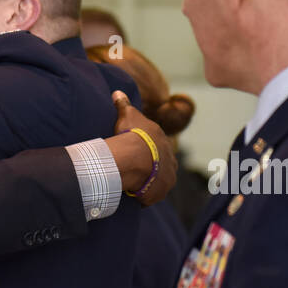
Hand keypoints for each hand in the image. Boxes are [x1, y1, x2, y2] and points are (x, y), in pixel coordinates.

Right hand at [106, 90, 177, 206]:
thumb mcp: (127, 114)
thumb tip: (117, 92)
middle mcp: (170, 157)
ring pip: (159, 179)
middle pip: (161, 163)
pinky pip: (153, 193)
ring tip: (133, 183)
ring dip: (149, 182)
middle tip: (135, 169)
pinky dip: (146, 195)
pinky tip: (134, 193)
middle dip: (151, 166)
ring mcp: (168, 175)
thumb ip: (123, 104)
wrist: (135, 157)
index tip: (136, 151)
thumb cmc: (131, 134)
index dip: (147, 148)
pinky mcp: (162, 190)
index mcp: (162, 140)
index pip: (157, 145)